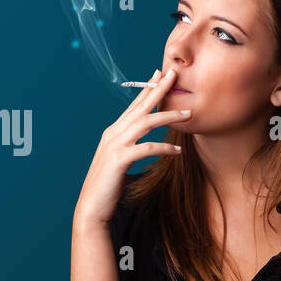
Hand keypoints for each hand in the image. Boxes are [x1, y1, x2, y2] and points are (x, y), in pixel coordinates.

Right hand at [73, 66, 190, 227]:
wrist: (92, 206)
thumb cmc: (108, 185)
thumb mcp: (119, 160)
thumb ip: (129, 147)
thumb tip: (144, 141)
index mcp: (113, 132)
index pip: (133, 105)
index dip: (147, 88)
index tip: (161, 73)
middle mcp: (113, 134)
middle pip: (140, 107)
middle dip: (158, 89)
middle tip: (174, 74)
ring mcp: (115, 146)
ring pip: (145, 123)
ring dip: (168, 116)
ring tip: (189, 113)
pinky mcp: (119, 161)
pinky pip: (146, 148)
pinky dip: (164, 147)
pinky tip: (178, 150)